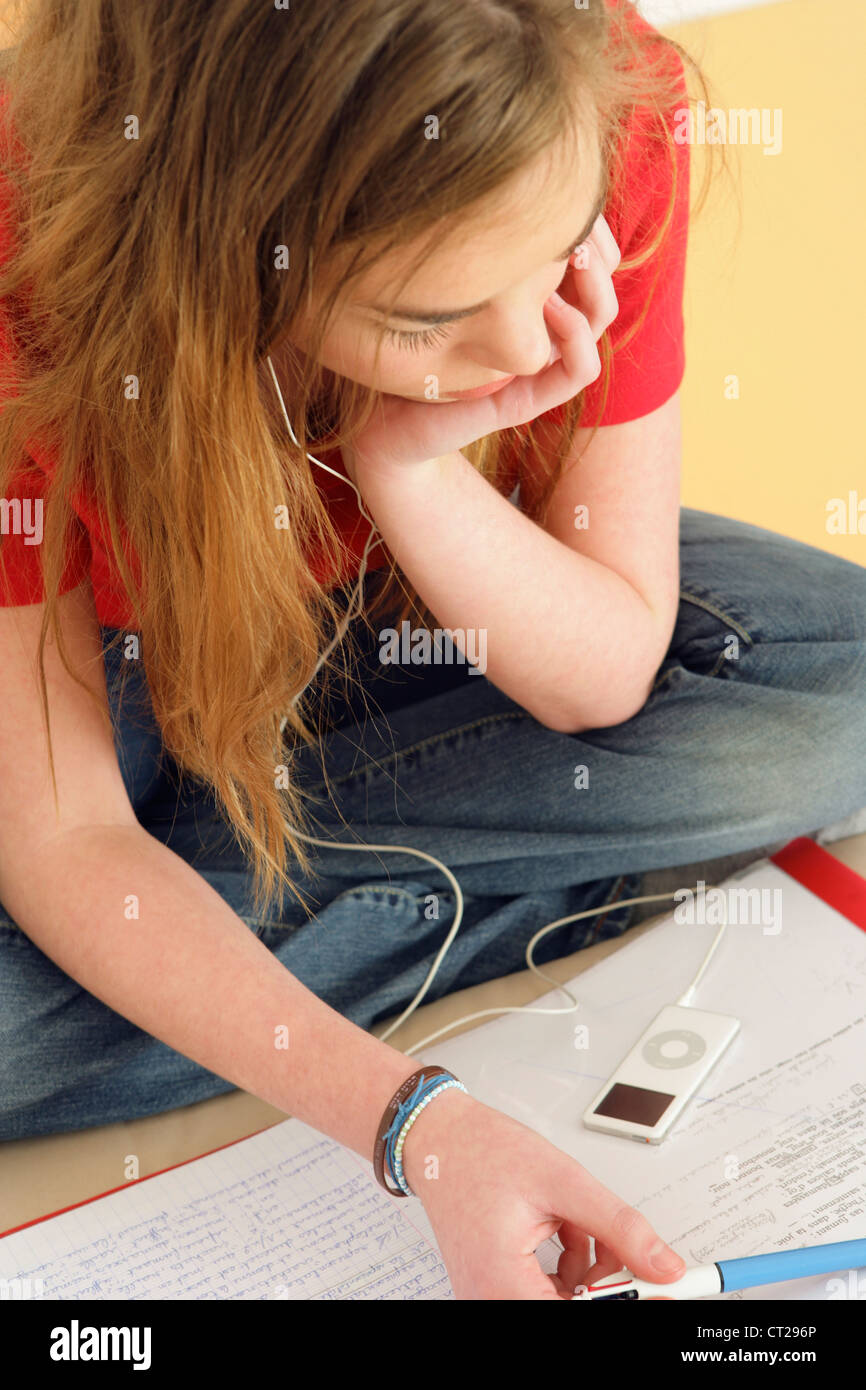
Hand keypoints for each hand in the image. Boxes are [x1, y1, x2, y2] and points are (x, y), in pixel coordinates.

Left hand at [343, 214, 620, 480]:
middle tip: (576, 219)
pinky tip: (551, 309)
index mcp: (524, 301)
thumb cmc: (395, 341)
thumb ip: (459, 236)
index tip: (565, 193)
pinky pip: (578, 371)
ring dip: (594, 288)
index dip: (587, 226)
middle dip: (597, 247)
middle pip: (599, 281)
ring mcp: (534, 367)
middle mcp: (536, 332)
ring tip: (572, 256)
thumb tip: (480, 172)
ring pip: (598, 322)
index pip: (583, 255)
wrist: (376, 423)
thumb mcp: (430, 273)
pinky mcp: (522, 401)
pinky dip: (576, 339)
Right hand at [400, 1088, 685, 1300]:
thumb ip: (619, 1227)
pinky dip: (569, 1267)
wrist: (440, 1138)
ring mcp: (489, 1295)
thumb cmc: (482, 1152)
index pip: (579, 1316)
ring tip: (582, 1223)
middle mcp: (490, 1300)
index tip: (659, 1290)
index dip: (623, 1302)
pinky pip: (546, 1292)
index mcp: (503, 1284)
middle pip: (572, 1310)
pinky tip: (568, 1230)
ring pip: (563, 1302)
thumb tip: (665, 1264)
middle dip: (607, 1285)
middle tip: (630, 1254)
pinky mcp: (494, 1286)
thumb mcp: (564, 1182)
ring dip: (590, 1273)